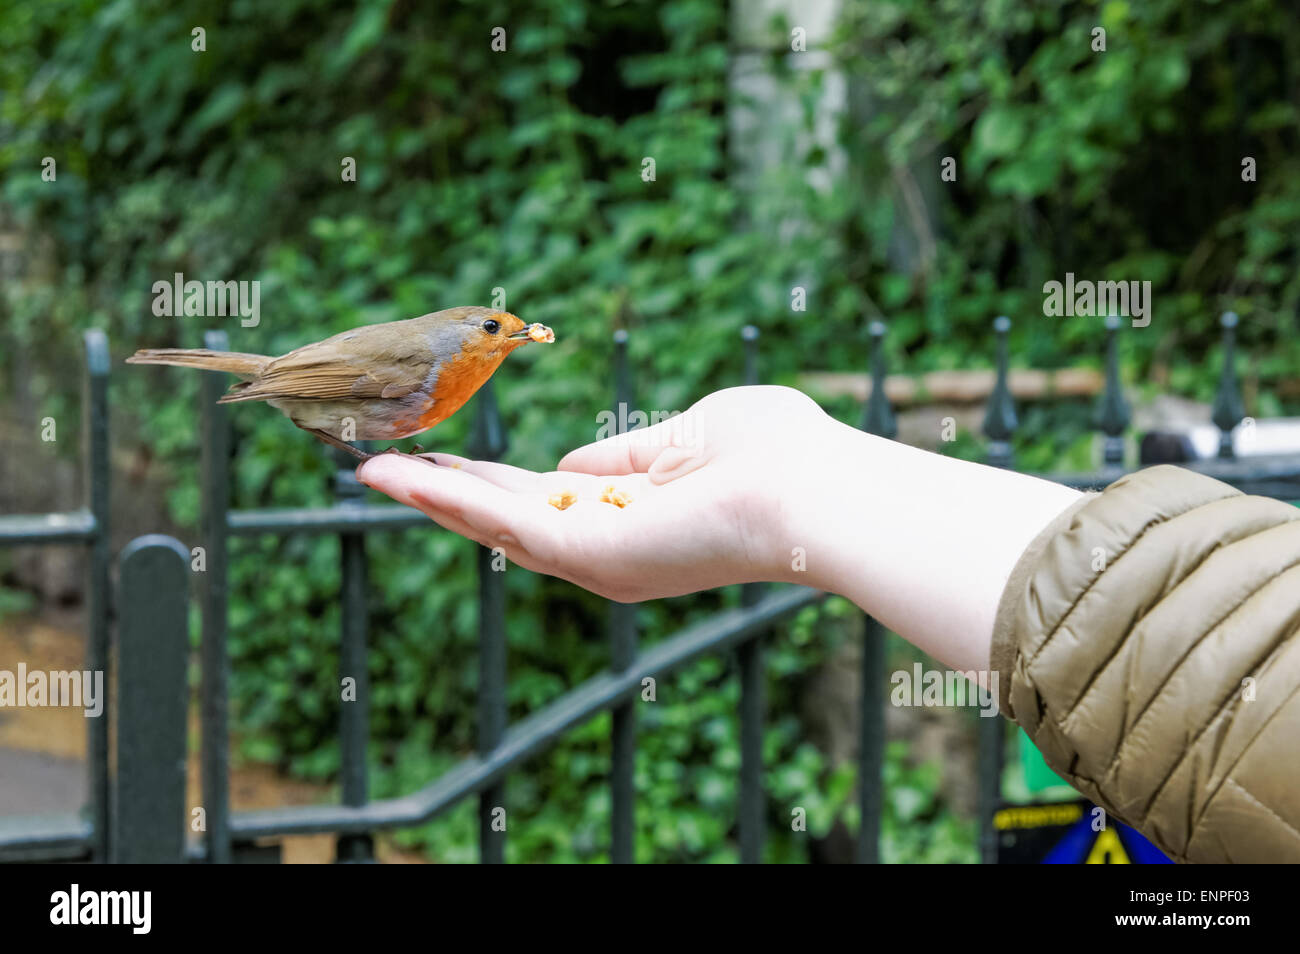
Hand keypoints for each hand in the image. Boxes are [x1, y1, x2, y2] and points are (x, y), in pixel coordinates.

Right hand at [356, 386, 833, 601]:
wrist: (814, 491)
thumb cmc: (773, 454)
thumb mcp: (685, 438)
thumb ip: (626, 456)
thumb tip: (572, 464)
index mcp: (633, 516)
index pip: (548, 498)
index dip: (493, 480)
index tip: (445, 462)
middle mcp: (610, 547)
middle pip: (508, 518)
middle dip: (444, 493)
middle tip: (379, 469)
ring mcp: (599, 558)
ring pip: (495, 526)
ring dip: (430, 498)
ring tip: (372, 472)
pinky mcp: (592, 558)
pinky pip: (505, 526)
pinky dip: (448, 503)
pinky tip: (403, 480)